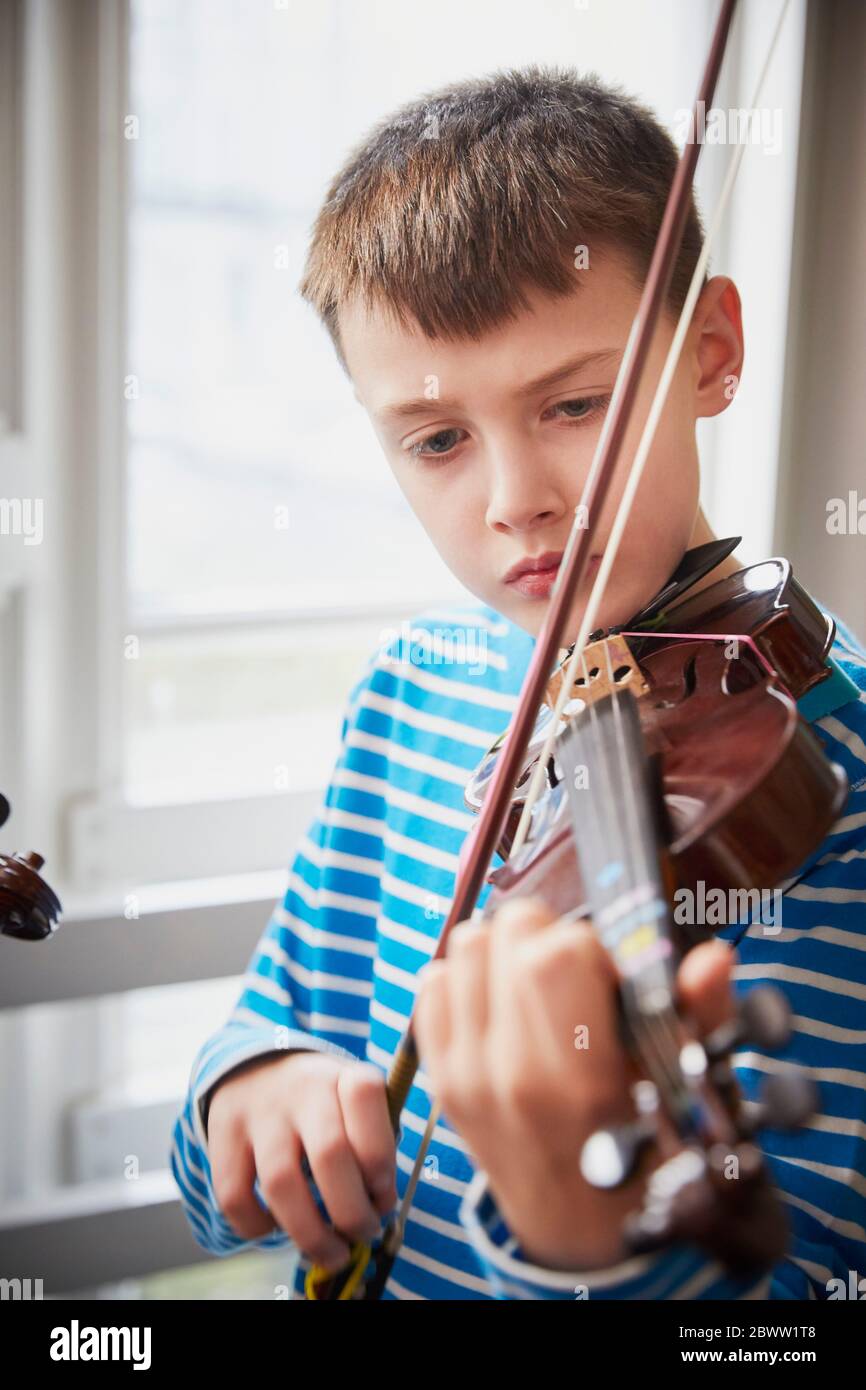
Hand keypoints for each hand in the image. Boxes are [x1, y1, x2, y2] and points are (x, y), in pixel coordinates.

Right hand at [207, 1051, 397, 1270]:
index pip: (365, 1098)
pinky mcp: (223, 1136)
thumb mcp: (357, 1106)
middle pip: (329, 1154)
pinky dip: (257, 1226)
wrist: (258, 1070)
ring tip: (332, 1253)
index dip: (380, 1157)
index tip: (383, 1196)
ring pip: (281, 1182)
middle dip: (352, 1212)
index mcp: (344, 1076)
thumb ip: (374, 1147)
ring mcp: (260, 1112)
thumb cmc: (325, 1104)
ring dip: (312, 1234)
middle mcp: (303, 1088)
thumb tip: (378, 1208)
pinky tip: (276, 1227)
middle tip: (363, 1234)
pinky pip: (235, 1196)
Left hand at [414, 896, 734, 1270]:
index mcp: (577, 1078)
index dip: (592, 946)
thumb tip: (711, 958)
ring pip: (465, 946)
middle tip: (577, 976)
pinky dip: (465, 980)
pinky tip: (502, 1007)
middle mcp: (508, 1072)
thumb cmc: (647, 1164)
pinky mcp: (440, 1078)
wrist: (586, 1239)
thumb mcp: (689, 1095)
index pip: (559, 951)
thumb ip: (700, 1017)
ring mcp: (464, 1073)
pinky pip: (432, 985)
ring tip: (540, 988)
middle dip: (550, 936)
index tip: (611, 978)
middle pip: (506, 932)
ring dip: (505, 952)